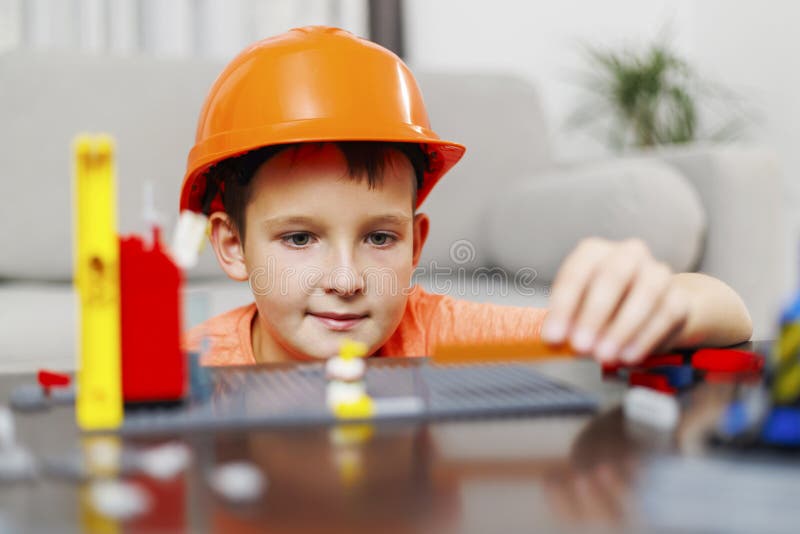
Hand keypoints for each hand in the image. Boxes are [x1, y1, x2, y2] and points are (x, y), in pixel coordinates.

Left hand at [541, 238, 691, 364]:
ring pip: (646, 293)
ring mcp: (657, 272)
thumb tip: (556, 342)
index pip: (577, 272)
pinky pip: (666, 314)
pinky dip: (645, 338)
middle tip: (580, 346)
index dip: (563, 306)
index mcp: (595, 252)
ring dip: (622, 327)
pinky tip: (628, 356)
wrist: (654, 310)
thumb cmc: (606, 309)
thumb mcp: (580, 312)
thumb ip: (569, 323)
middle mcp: (628, 254)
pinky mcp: (679, 297)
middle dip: (594, 314)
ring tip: (605, 356)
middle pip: (613, 276)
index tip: (554, 337)